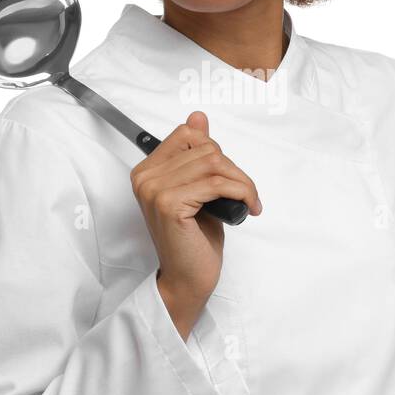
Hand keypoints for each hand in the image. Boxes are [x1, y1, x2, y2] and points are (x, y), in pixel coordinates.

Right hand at [130, 111, 261, 337]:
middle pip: (205, 148)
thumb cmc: (194, 238)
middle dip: (234, 170)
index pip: (187, 134)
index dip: (215, 151)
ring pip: (214, 163)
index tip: (229, 176)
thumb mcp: (199, 189)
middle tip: (244, 194)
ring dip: (241, 182)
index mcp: (147, 170)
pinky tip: (248, 208)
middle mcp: (145, 178)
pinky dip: (241, 193)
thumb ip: (196, 154)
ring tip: (249, 201)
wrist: (188, 278)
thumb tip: (198, 116)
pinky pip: (218, 184)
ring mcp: (155, 190)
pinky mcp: (170, 205)